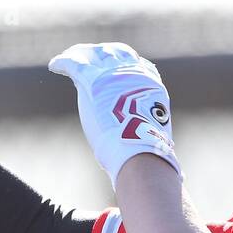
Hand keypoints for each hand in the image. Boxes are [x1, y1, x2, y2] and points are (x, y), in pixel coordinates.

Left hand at [48, 42, 181, 189]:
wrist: (137, 150)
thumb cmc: (149, 155)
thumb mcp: (159, 144)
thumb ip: (160, 150)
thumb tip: (178, 178)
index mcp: (152, 86)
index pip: (141, 66)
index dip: (129, 64)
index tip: (122, 67)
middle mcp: (134, 74)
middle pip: (118, 53)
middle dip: (105, 54)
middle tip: (93, 57)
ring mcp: (112, 74)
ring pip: (94, 54)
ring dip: (83, 54)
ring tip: (70, 58)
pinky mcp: (92, 80)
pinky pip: (75, 64)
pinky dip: (63, 62)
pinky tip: (55, 65)